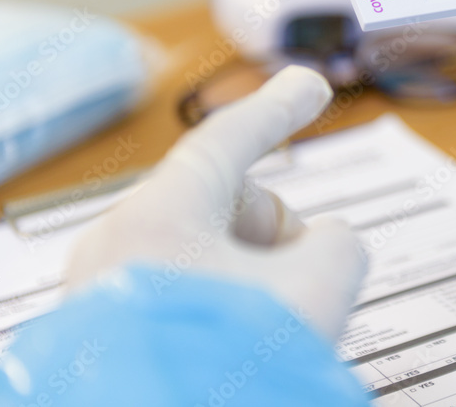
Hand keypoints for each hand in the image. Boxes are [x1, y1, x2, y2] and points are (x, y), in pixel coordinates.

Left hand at [66, 66, 364, 341]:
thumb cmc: (220, 370)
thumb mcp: (316, 290)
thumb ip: (341, 244)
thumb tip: (328, 245)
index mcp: (160, 216)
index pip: (231, 138)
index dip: (282, 107)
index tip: (310, 84)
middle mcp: (123, 246)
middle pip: (232, 209)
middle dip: (278, 241)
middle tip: (298, 294)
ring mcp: (113, 296)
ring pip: (217, 263)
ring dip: (259, 288)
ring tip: (264, 341)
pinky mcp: (114, 339)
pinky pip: (190, 302)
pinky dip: (228, 319)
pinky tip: (240, 358)